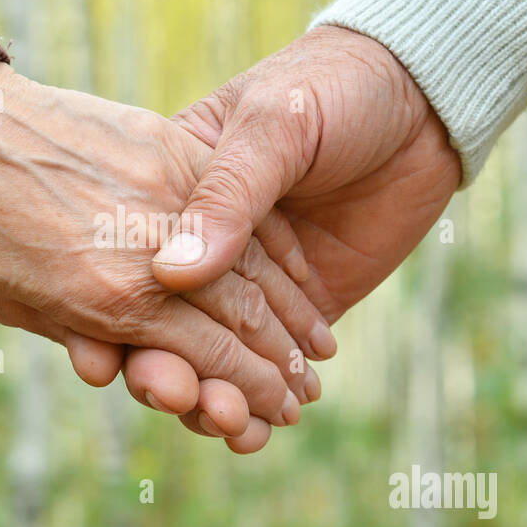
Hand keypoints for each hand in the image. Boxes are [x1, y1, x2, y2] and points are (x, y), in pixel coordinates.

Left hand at [0, 58, 327, 434]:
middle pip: (242, 317)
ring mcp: (165, 191)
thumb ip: (91, 335)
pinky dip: (277, 248)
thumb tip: (146, 368)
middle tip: (307, 395)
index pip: (210, 358)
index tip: (280, 412)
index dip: (253, 391)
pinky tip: (300, 276)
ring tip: (318, 349)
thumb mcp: (19, 307)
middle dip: (281, 364)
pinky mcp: (169, 144)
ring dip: (293, 313)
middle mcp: (148, 250)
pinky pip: (239, 205)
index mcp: (110, 300)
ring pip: (252, 263)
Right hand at [68, 26, 460, 438]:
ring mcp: (250, 287)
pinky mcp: (302, 314)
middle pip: (163, 327)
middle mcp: (201, 249)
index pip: (128, 268)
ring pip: (212, 360)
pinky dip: (256, 409)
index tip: (104, 364)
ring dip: (211, 400)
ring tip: (229, 423)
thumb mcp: (273, 126)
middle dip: (166, 373)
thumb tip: (173, 274)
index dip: (111, 319)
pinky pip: (267, 370)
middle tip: (177, 398)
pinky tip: (254, 436)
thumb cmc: (332, 89)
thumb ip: (229, 196)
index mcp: (170, 195)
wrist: (422, 98)